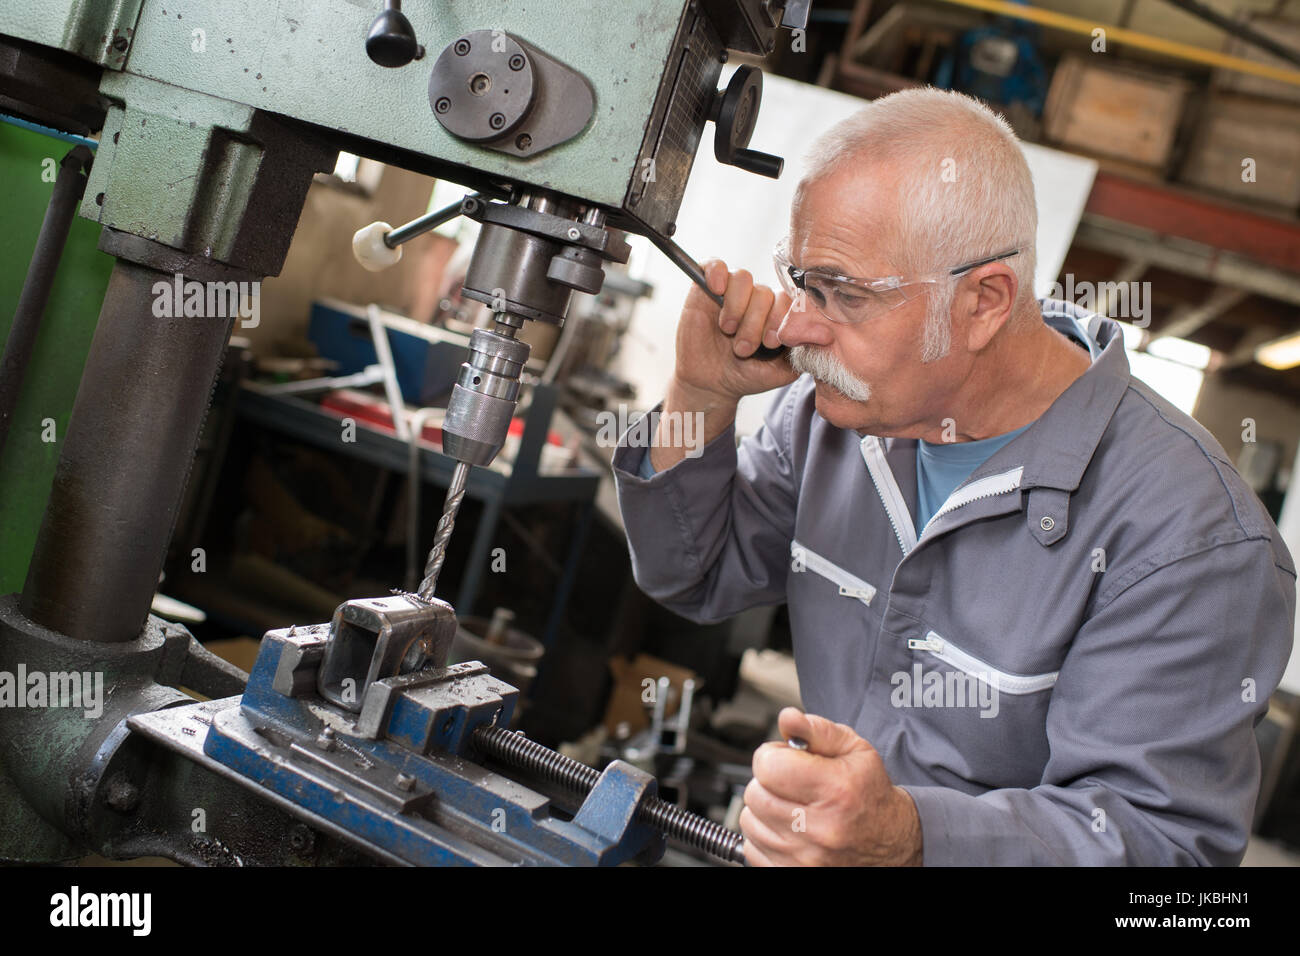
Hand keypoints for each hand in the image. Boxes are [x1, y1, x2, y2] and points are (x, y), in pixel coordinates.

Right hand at [671, 260, 796, 407]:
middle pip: (764, 292)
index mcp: (777, 313)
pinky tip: (716, 291)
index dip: (781, 319)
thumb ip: (803, 351)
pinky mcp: (705, 288)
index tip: (772, 343)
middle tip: (745, 348)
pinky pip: (715, 266)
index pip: (787, 300)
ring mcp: (731, 292)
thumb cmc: (746, 375)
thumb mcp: (781, 370)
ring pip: (743, 279)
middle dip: (756, 323)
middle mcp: (757, 299)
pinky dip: (717, 274)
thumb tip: (827, 334)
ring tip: (728, 331)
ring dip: (737, 309)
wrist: (711, 385)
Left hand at [741, 707, 923, 865]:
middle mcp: (819, 829)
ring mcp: (804, 858)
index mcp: (835, 790)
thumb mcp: (854, 750)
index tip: (788, 759)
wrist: (890, 843)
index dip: (774, 755)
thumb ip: (817, 730)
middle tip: (794, 784)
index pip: (768, 765)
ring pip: (750, 820)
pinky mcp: (790, 873)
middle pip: (754, 792)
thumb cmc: (870, 795)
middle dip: (769, 782)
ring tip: (794, 807)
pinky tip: (791, 830)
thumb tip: (787, 718)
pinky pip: (752, 847)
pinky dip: (766, 835)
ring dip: (765, 809)